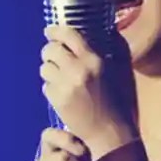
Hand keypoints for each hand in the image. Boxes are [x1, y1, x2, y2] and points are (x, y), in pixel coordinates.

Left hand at [39, 25, 136, 157]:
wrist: (110, 130)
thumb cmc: (116, 100)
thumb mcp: (115, 70)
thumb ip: (104, 49)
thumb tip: (93, 32)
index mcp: (94, 60)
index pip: (69, 35)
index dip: (55, 30)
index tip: (49, 31)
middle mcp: (78, 70)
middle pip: (51, 49)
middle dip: (49, 52)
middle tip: (53, 57)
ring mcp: (66, 86)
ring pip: (44, 68)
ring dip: (49, 70)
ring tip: (60, 77)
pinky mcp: (58, 100)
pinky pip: (46, 86)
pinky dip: (51, 88)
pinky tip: (63, 93)